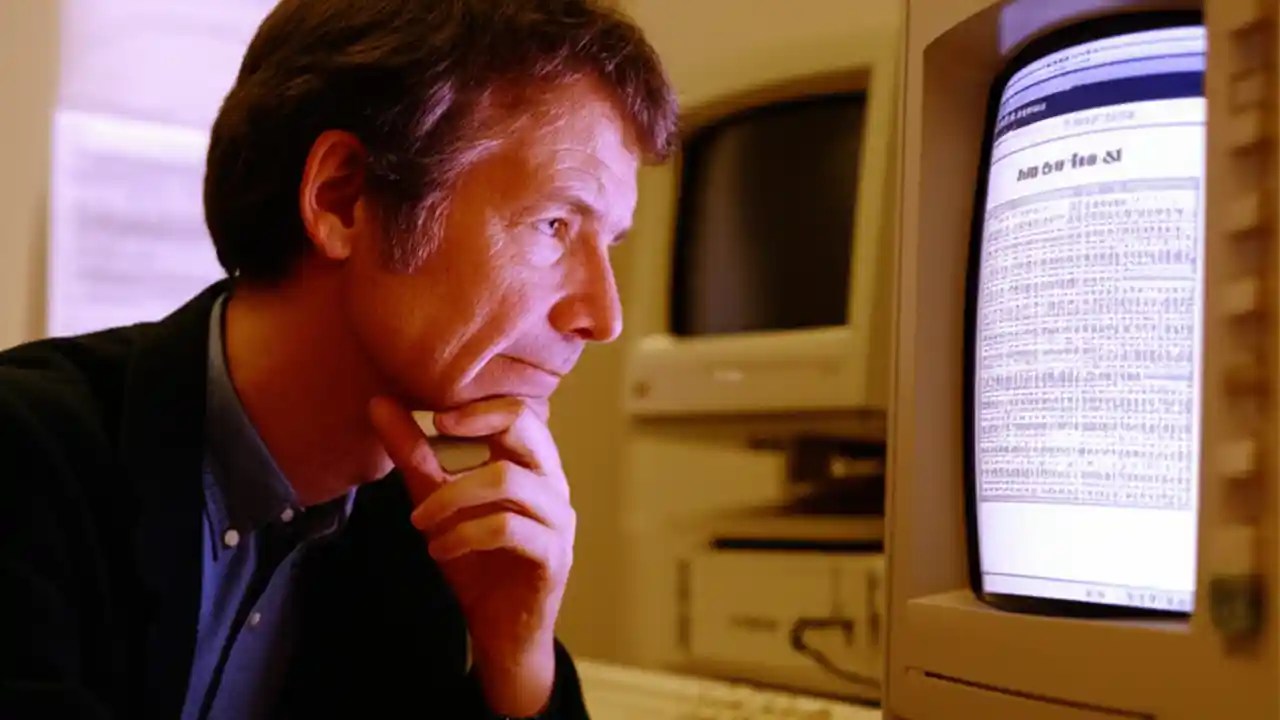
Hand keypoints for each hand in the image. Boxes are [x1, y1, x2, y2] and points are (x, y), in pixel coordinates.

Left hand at [368, 395, 573, 716]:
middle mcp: (552, 483)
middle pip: (527, 429)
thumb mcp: (437, 502)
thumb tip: (380, 404)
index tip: (434, 415)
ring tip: (420, 520)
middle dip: (477, 424)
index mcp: (531, 464)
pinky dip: (464, 534)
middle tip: (434, 431)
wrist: (501, 629)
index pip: (519, 412)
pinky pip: (507, 528)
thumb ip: (414, 454)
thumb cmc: (477, 560)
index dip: (479, 406)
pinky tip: (440, 548)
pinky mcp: (552, 554)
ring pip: (508, 480)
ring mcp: (557, 518)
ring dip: (453, 495)